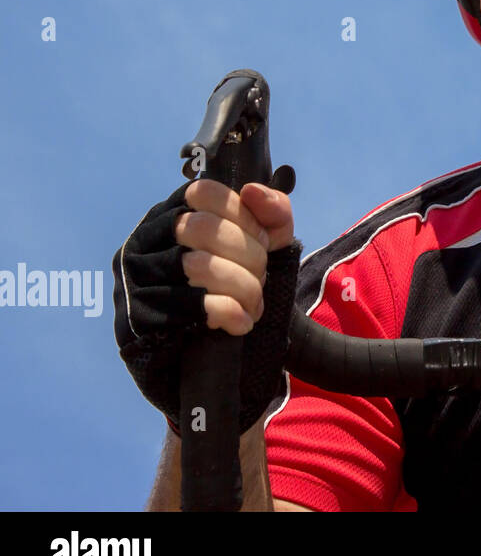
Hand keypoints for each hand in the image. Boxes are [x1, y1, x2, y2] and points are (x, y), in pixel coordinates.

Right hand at [112, 174, 301, 433]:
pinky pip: (189, 305)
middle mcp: (143, 241)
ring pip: (197, 266)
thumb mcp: (266, 249)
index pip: (205, 193)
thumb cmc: (238, 293)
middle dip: (250, 256)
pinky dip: (228, 313)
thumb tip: (252, 190)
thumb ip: (272, 214)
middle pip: (203, 228)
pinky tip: (241, 323)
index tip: (264, 241)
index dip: (245, 216)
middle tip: (262, 279)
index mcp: (171, 215)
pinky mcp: (136, 319)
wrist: (219, 365)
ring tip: (254, 305)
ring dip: (243, 287)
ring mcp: (134, 280)